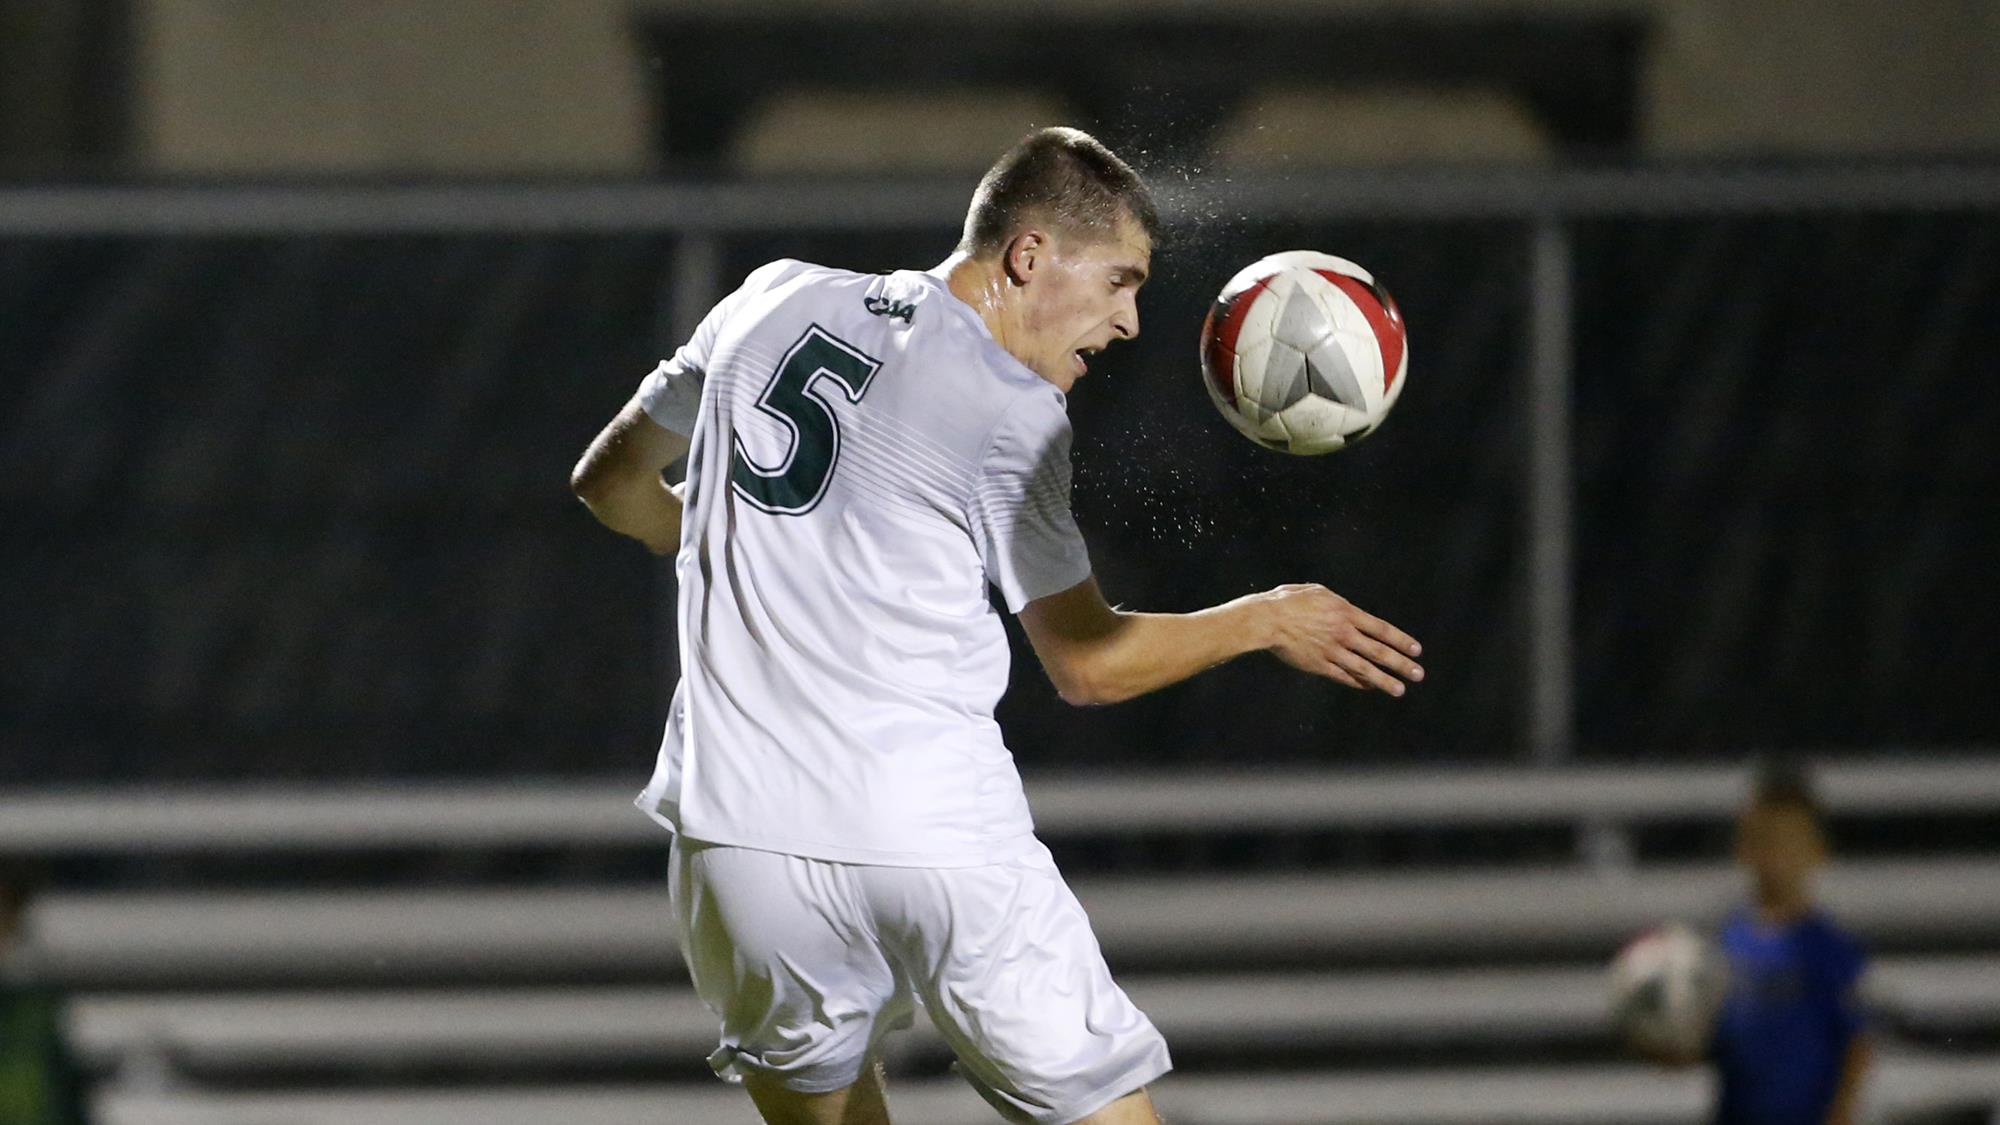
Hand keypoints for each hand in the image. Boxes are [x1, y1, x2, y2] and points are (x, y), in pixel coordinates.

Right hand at [1255, 584, 1422, 694]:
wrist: (1267, 620)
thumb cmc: (1289, 601)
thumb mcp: (1318, 592)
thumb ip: (1339, 604)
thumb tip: (1352, 612)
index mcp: (1345, 612)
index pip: (1381, 629)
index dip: (1401, 640)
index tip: (1416, 650)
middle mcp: (1343, 633)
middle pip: (1378, 651)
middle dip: (1401, 664)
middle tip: (1418, 674)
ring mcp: (1331, 651)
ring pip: (1364, 669)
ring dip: (1384, 680)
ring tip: (1400, 690)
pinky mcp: (1319, 665)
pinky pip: (1343, 676)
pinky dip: (1359, 683)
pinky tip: (1370, 687)